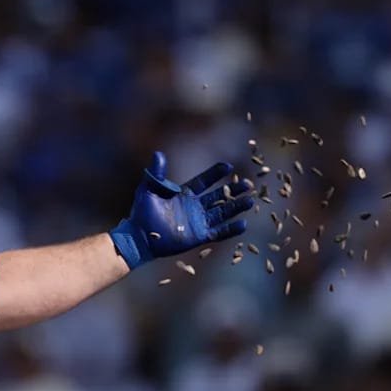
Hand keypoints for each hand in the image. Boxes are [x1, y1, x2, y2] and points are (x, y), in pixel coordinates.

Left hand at [111, 151, 251, 269]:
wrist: (139, 237)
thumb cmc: (142, 213)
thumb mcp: (148, 189)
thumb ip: (156, 173)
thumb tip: (158, 153)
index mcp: (184, 194)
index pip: (204, 181)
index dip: (215, 174)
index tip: (228, 167)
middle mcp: (194, 207)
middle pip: (219, 196)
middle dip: (233, 191)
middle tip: (249, 184)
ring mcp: (198, 222)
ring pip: (222, 212)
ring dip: (236, 207)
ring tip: (250, 201)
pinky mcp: (199, 236)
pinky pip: (218, 232)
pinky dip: (230, 229)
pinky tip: (243, 224)